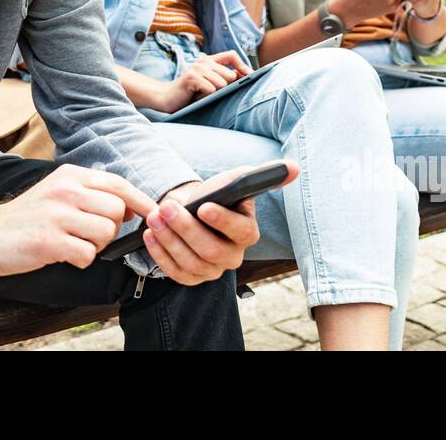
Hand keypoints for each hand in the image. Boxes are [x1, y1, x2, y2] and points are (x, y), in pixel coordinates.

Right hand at [0, 164, 153, 275]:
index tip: (152, 212)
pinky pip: (87, 254)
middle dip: (112, 229)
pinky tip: (64, 254)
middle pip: (116, 211)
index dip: (139, 200)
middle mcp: (65, 190)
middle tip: (91, 235)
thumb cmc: (28, 216)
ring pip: (106, 232)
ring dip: (97, 246)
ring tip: (76, 244)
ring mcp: (57, 215)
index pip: (118, 184)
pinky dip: (81, 260)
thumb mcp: (57, 191)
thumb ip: (89, 193)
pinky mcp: (49, 241)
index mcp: (70, 175)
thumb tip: (128, 207)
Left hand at [144, 162, 298, 285]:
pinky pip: (176, 274)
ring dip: (169, 240)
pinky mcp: (191, 277)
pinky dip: (160, 254)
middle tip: (166, 207)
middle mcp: (233, 256)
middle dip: (186, 229)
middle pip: (212, 251)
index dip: (222, 221)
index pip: (240, 231)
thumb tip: (295, 167)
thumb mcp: (237, 179)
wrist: (194, 210)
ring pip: (191, 263)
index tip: (203, 206)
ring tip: (154, 217)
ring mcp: (212, 270)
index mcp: (248, 232)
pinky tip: (150, 235)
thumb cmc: (217, 194)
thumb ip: (265, 174)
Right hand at [157, 50, 251, 112]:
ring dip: (216, 92)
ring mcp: (197, 68)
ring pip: (222, 82)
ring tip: (204, 94)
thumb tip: (242, 77)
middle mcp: (204, 61)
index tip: (250, 76)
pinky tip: (198, 95)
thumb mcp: (209, 84)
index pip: (232, 55)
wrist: (167, 98)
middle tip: (216, 93)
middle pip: (229, 73)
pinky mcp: (191, 78)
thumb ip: (223, 78)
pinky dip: (207, 95)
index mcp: (209, 61)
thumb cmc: (190, 93)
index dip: (243, 65)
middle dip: (227, 86)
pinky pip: (211, 88)